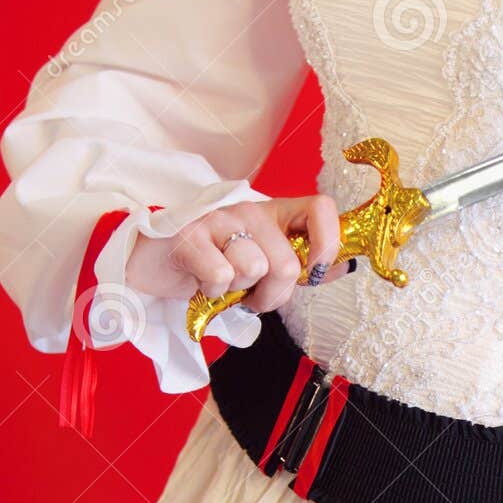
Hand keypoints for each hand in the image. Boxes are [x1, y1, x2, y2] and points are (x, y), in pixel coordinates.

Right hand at [125, 196, 342, 313]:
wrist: (155, 264)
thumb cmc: (216, 265)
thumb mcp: (265, 265)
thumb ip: (304, 265)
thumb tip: (346, 265)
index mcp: (275, 214)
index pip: (321, 207)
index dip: (327, 242)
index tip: (314, 271)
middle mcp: (250, 210)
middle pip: (287, 263)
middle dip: (272, 295)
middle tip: (251, 295)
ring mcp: (219, 220)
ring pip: (254, 269)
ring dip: (239, 293)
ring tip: (223, 286)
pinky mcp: (189, 236)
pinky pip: (221, 275)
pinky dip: (212, 292)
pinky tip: (201, 282)